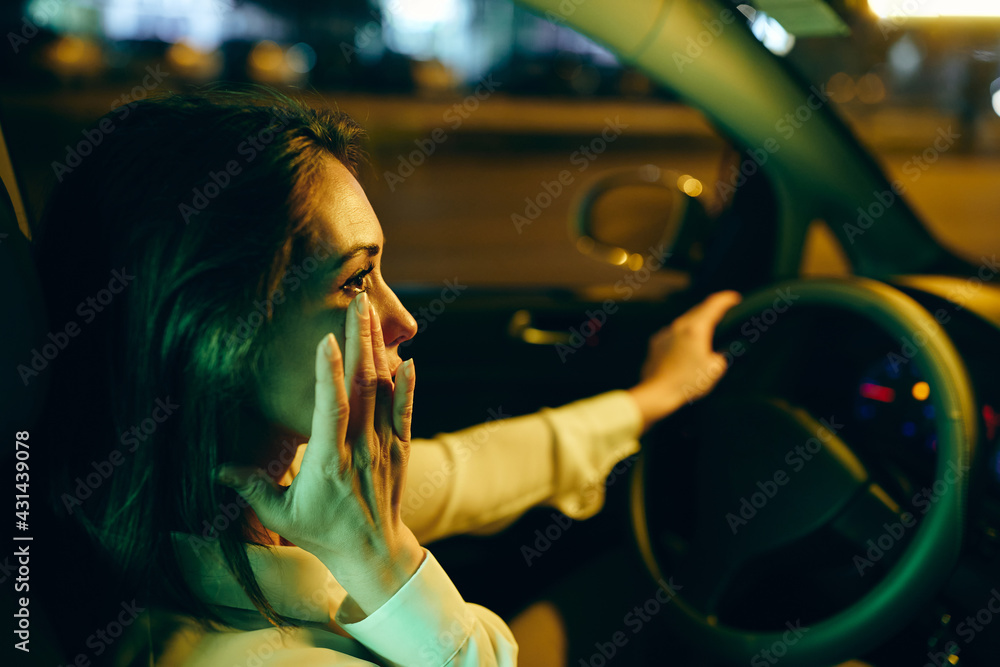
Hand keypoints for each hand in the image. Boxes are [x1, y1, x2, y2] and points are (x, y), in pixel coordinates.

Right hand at [217, 292, 421, 614]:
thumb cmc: (322, 533)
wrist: (373, 552)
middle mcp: (360, 447)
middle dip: (359, 340)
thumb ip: (252, 487)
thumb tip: (218, 468)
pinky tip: (409, 361)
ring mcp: (383, 446)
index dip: (329, 374)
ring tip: (372, 316)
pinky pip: (406, 411)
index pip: (331, 409)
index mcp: (329, 460)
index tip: (326, 339)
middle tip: (357, 303)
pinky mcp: (399, 448)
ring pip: (384, 390)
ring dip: (378, 351)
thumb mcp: (282, 514)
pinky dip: (408, 386)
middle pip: (362, 385)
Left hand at [627, 290, 741, 431]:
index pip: (713, 305)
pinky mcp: (655, 344)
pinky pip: (673, 334)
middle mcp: (678, 326)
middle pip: (698, 310)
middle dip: (712, 309)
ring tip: (706, 331)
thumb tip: (718, 353)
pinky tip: (686, 347)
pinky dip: (683, 335)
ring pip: (684, 322)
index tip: (735, 298)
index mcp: (695, 329)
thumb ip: (721, 355)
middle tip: (724, 312)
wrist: (656, 393)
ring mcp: (664, 334)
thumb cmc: (687, 382)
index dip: (726, 299)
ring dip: (696, 323)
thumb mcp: (715, 370)